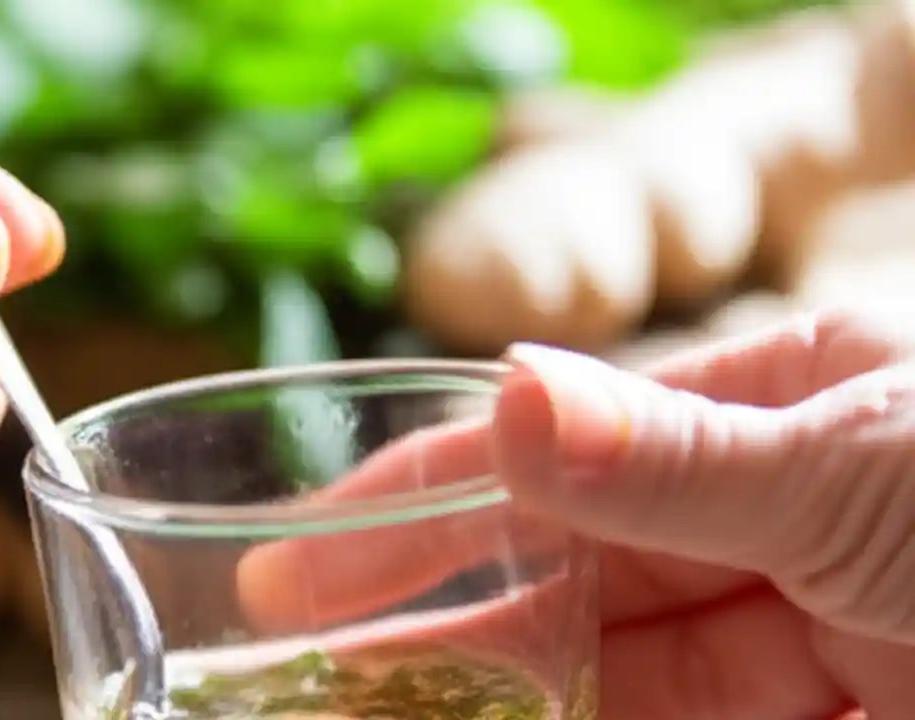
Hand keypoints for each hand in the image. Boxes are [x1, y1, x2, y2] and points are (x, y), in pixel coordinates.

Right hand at [235, 311, 914, 718]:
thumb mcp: (857, 465)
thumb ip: (671, 453)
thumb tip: (506, 389)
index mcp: (763, 410)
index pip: (555, 448)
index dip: (423, 496)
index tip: (302, 548)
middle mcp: (753, 521)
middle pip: (552, 571)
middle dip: (417, 612)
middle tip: (286, 649)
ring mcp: (776, 639)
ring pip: (592, 675)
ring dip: (476, 696)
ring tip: (353, 716)